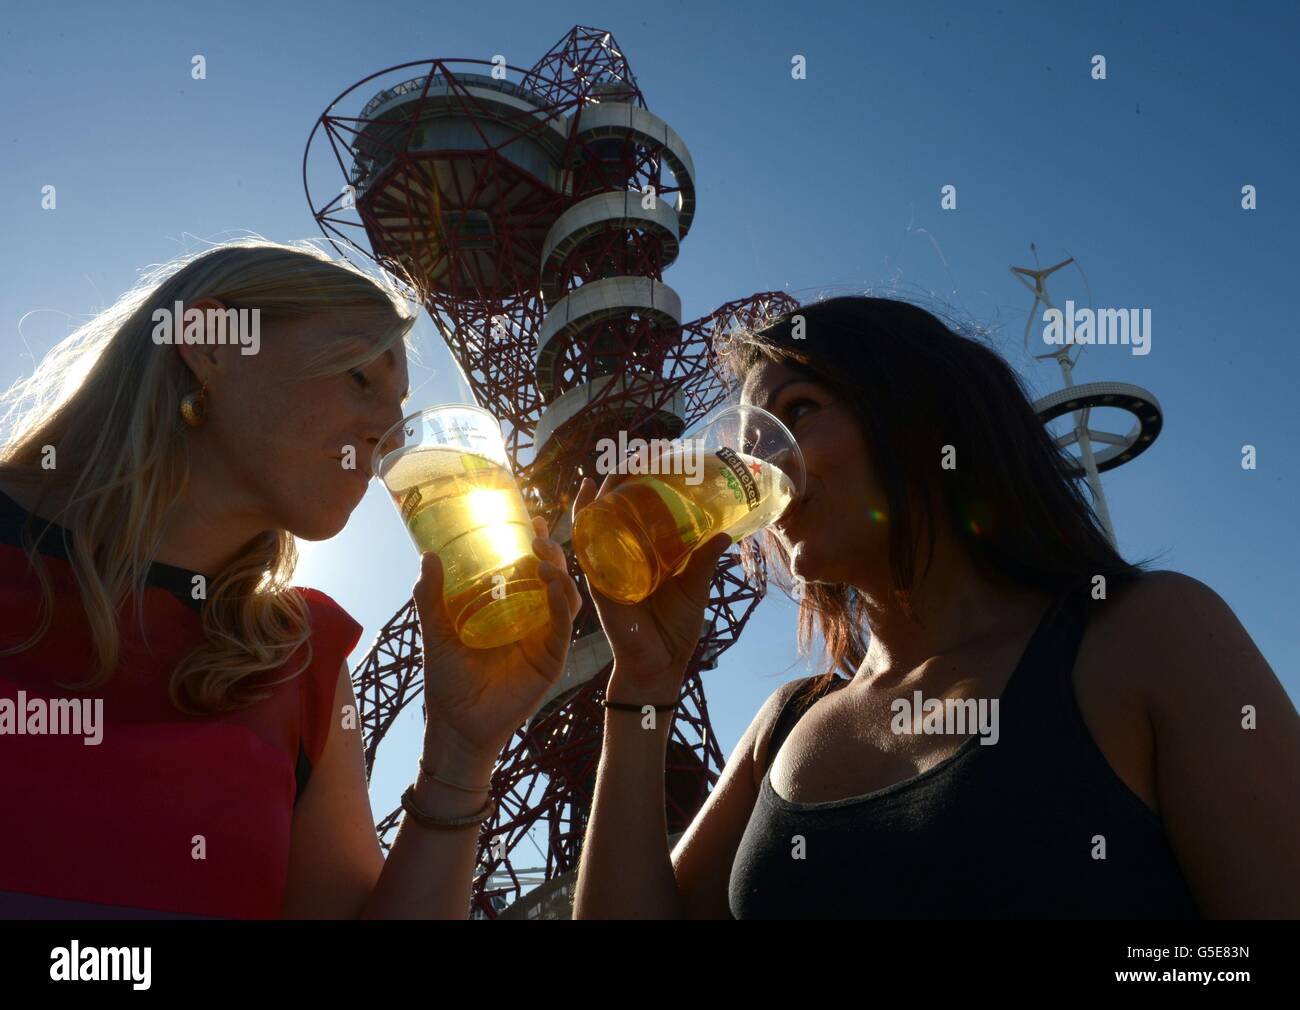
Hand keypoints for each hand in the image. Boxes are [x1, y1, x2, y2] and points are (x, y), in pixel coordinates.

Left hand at [411, 514, 583, 761]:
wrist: (455, 724)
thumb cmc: (447, 680)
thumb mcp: (436, 630)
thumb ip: (431, 596)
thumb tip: (427, 555)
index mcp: (509, 610)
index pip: (529, 571)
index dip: (535, 545)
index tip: (532, 519)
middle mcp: (531, 621)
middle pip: (552, 578)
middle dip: (551, 553)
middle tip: (538, 534)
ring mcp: (543, 639)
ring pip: (564, 597)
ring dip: (559, 573)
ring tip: (543, 558)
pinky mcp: (550, 659)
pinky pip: (562, 626)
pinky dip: (559, 602)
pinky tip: (551, 585)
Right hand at [571, 474, 731, 693]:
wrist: (659, 665)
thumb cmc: (675, 628)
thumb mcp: (694, 588)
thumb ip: (704, 561)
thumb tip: (726, 533)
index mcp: (648, 550)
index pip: (642, 507)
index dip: (647, 479)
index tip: (662, 453)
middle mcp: (624, 552)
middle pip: (618, 503)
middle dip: (627, 473)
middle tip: (645, 450)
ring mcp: (609, 564)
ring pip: (599, 516)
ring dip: (605, 487)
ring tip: (617, 463)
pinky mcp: (599, 580)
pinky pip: (585, 545)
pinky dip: (582, 518)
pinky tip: (584, 494)